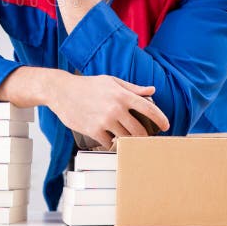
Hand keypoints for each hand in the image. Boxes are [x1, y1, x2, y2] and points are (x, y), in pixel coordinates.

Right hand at [46, 71, 169, 147]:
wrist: (61, 91)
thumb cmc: (86, 85)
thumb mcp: (110, 81)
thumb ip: (132, 88)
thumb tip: (152, 91)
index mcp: (122, 95)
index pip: (149, 109)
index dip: (161, 120)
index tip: (165, 126)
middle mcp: (116, 108)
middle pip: (140, 130)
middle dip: (145, 137)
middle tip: (146, 139)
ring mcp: (105, 120)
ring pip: (125, 138)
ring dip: (128, 142)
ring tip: (129, 141)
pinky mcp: (93, 130)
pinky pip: (109, 143)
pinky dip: (112, 144)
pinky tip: (112, 142)